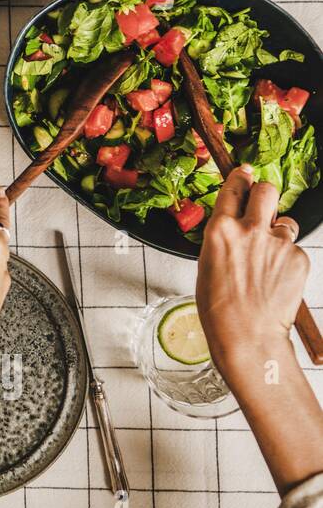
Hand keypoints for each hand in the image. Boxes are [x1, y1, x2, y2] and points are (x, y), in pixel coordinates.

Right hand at [197, 164, 309, 374]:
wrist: (246, 333)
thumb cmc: (219, 305)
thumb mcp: (207, 262)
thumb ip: (223, 237)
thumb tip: (235, 226)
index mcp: (220, 230)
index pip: (234, 187)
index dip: (240, 178)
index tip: (244, 174)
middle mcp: (250, 230)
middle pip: (267, 190)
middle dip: (265, 194)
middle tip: (262, 205)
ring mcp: (278, 243)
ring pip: (286, 222)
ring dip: (279, 232)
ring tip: (269, 258)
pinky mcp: (299, 258)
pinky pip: (294, 248)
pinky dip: (287, 259)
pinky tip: (276, 277)